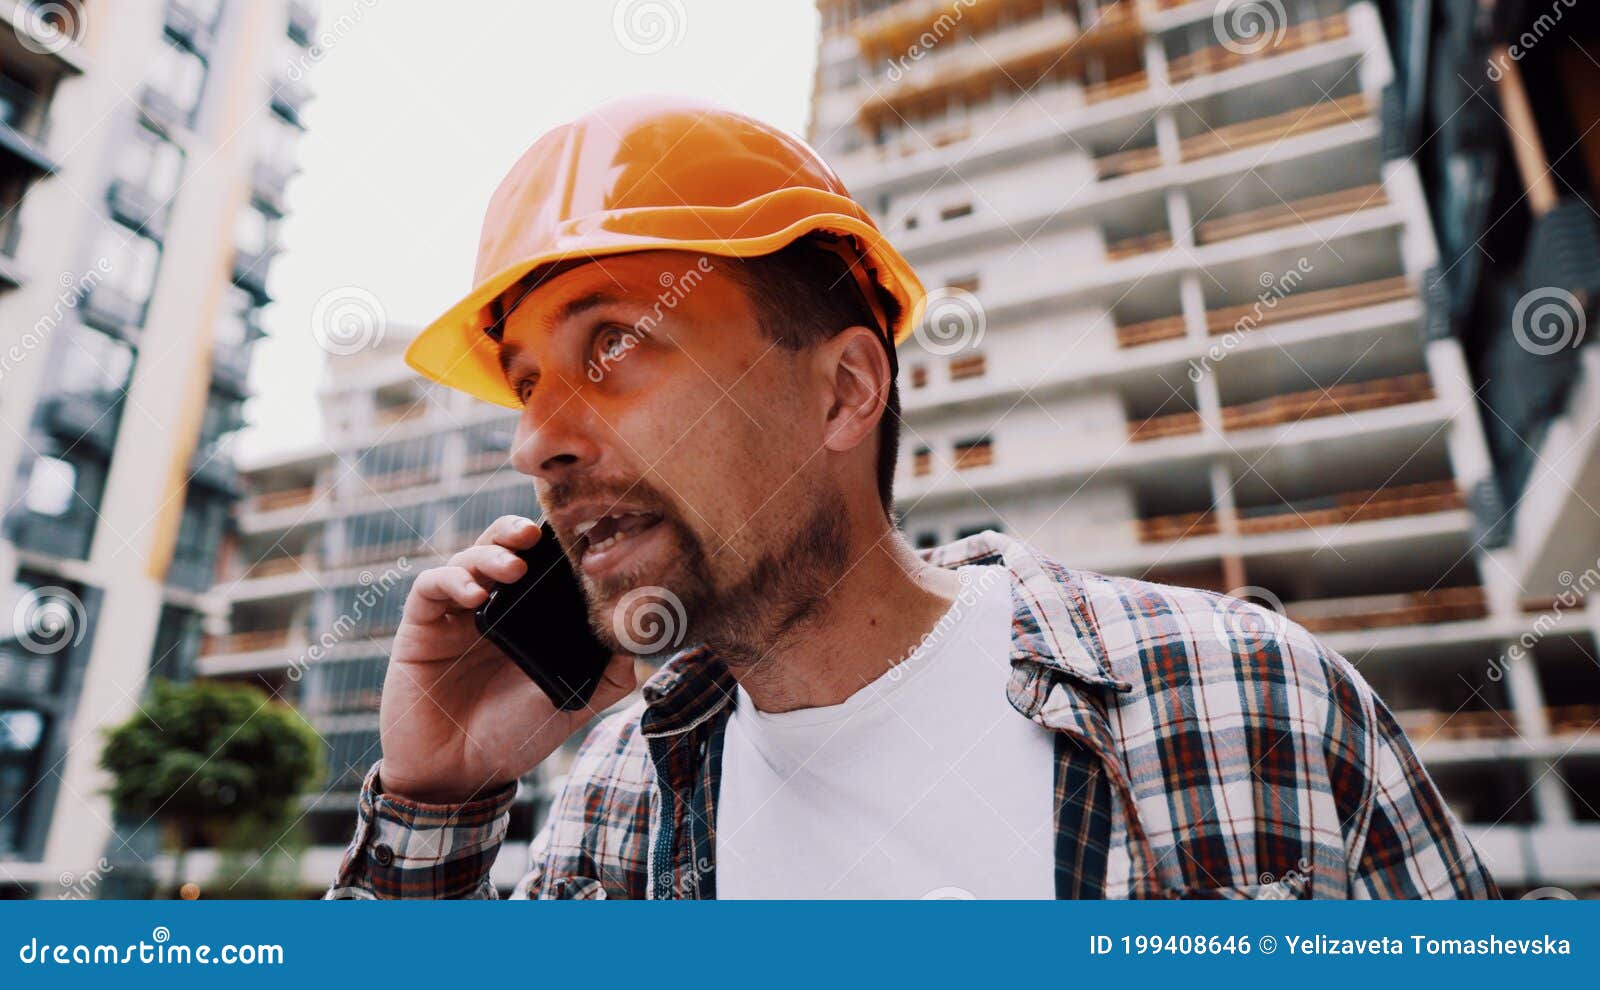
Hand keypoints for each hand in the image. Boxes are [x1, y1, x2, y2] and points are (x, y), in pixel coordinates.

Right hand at [377, 515, 635, 803]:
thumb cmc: (512, 736)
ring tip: (514, 567)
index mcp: (527, 618)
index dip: (553, 544)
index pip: (540, 564)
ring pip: (467, 558)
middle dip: (516, 532)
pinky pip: (431, 586)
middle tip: (535, 535)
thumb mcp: (570, 703)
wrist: (458, 774)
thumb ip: (607, 673)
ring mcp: (455, 614)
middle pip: (501, 547)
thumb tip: (640, 636)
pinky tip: (476, 596)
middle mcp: (492, 608)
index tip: (577, 536)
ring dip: (490, 554)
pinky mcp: (421, 625)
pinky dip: (453, 581)